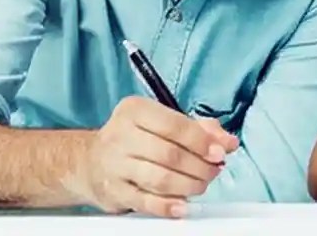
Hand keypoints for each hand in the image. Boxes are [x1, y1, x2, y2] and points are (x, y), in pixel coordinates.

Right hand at [74, 96, 239, 217]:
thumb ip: (197, 128)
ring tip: (201, 185)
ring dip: (189, 185)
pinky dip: (168, 206)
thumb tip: (226, 142)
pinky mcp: (113, 191)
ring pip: (160, 179)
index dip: (202, 141)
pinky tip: (182, 205)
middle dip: (200, 166)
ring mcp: (114, 165)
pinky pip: (145, 202)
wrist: (89, 161)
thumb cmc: (134, 138)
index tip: (220, 152)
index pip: (175, 125)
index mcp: (134, 110)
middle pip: (170, 154)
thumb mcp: (160, 121)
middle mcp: (120, 135)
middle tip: (214, 170)